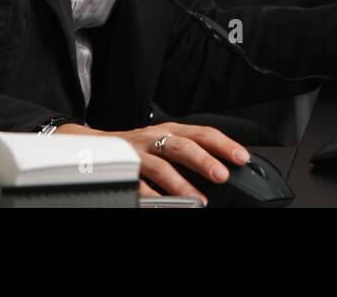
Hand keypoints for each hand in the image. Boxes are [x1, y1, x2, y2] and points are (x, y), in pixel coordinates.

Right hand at [55, 121, 250, 204]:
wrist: (94, 146)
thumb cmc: (140, 149)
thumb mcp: (166, 144)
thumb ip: (191, 153)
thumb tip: (224, 167)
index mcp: (171, 130)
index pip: (202, 132)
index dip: (223, 144)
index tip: (242, 157)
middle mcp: (155, 139)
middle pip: (182, 145)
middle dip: (204, 160)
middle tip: (222, 175)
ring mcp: (138, 155)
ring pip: (160, 166)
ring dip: (181, 184)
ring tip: (197, 199)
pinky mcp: (122, 171)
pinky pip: (138, 186)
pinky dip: (152, 198)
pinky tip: (164, 206)